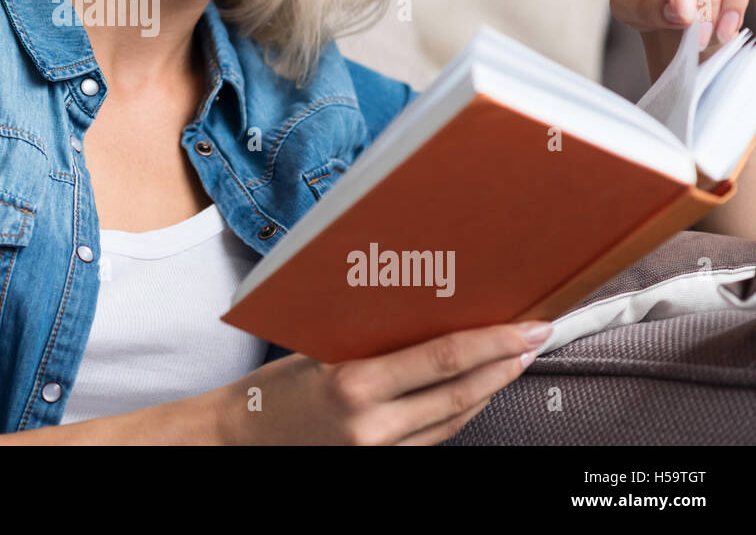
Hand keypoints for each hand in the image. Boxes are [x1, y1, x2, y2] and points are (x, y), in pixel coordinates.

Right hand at [210, 320, 551, 444]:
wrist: (243, 441)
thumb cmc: (274, 390)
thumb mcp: (317, 350)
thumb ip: (370, 337)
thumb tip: (425, 309)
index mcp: (352, 385)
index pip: (441, 360)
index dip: (491, 342)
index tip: (525, 327)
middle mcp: (372, 426)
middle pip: (460, 394)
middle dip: (505, 365)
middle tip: (535, 338)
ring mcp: (379, 454)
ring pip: (454, 420)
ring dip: (490, 389)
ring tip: (513, 361)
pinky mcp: (381, 468)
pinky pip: (435, 439)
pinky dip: (461, 413)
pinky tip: (475, 392)